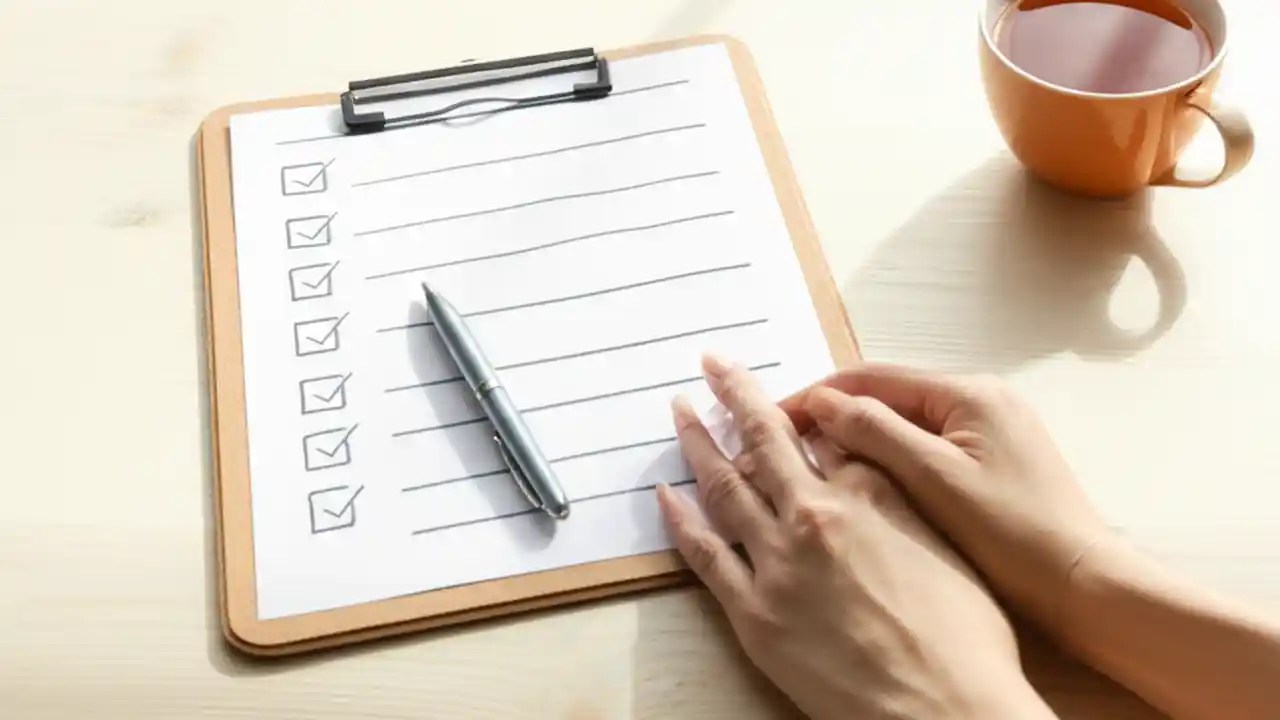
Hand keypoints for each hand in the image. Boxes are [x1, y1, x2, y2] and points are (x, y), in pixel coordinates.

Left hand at [657, 356, 1055, 719]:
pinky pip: (703, 554)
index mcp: (871, 492)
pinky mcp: (753, 612)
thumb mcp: (946, 545)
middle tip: (711, 365)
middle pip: (763, 440)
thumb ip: (899, 499)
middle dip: (734, 394)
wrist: (945, 709)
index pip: (823, 434)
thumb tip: (864, 467)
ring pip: (724, 486)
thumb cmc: (966, 640)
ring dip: (698, 443)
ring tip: (680, 412)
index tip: (781, 388)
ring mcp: (778, 562)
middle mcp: (816, 515)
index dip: (799, 407)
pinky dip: (680, 519)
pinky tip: (665, 494)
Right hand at [782, 364, 1112, 634]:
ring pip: (904, 426)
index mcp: (968, 392)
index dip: (816, 397)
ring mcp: (989, 432)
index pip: (872, 377)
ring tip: (813, 469)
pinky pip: (925, 450)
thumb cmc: (1014, 535)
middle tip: (783, 447)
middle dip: (834, 419)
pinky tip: (863, 491)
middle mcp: (980, 399)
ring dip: (858, 442)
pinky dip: (888, 463)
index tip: (769, 420)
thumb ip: (876, 433)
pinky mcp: (991, 464)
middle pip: (887, 398)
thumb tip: (822, 402)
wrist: (1084, 587)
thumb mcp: (935, 479)